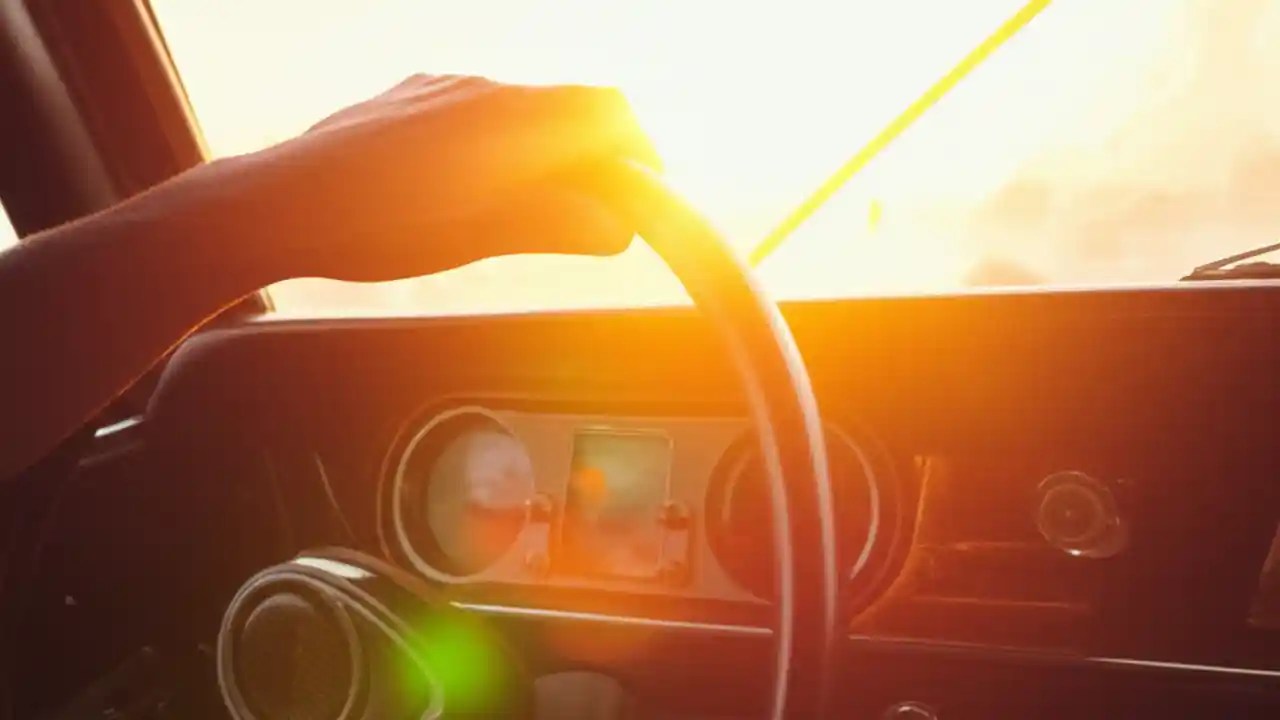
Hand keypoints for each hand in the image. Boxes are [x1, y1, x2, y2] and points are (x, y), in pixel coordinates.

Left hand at [203, 74, 660, 281]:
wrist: (280, 203)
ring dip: (546, 149)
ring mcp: (441, 88)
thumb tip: (618, 228)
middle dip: (594, 154)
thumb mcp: (481, 237)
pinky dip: (502, 143)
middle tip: (597, 207)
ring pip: (521, 108)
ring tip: (534, 205)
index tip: (646, 186)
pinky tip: (474, 187)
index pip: (605, 109)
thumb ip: (557, 225)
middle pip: (566, 105)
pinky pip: (478, 110)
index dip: (638, 148)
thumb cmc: (377, 227)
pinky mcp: (408, 99)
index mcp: (510, 117)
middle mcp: (481, 88)